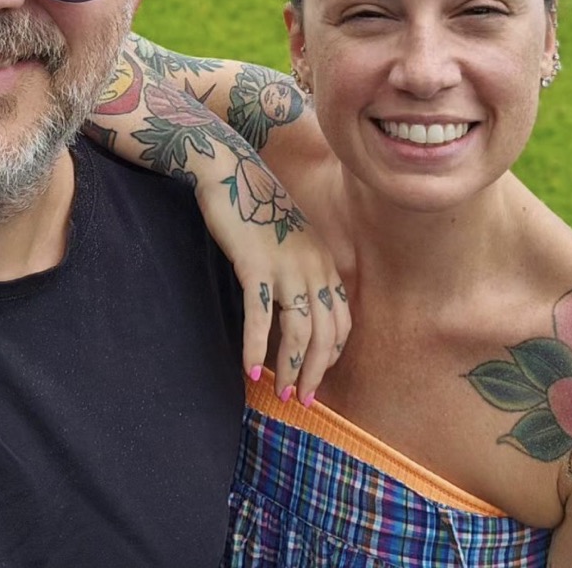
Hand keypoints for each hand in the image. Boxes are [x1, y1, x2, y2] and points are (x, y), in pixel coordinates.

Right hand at [195, 160, 350, 405]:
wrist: (230, 172)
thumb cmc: (256, 207)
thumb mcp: (292, 238)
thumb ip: (301, 269)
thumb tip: (298, 307)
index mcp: (323, 262)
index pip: (341, 320)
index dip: (333, 354)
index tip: (319, 376)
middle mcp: (313, 267)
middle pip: (325, 333)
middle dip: (317, 371)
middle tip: (303, 399)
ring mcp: (286, 267)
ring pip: (298, 331)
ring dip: (291, 368)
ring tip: (282, 391)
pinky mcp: (255, 266)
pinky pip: (259, 317)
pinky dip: (256, 348)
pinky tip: (249, 372)